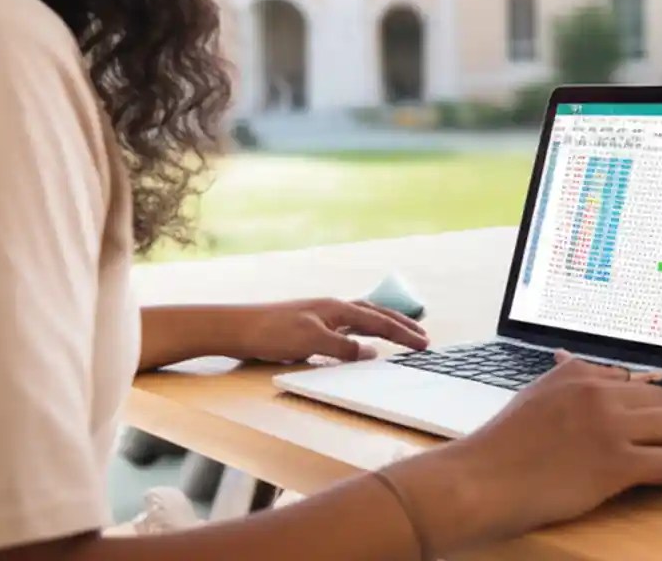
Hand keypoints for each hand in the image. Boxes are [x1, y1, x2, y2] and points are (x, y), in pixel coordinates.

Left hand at [237, 298, 428, 362]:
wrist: (236, 328)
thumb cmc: (271, 333)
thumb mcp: (311, 342)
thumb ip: (344, 347)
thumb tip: (372, 353)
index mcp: (337, 309)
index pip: (379, 322)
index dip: (403, 334)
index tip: (424, 344)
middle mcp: (333, 308)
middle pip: (376, 314)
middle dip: (402, 326)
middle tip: (424, 338)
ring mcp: (322, 315)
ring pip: (363, 317)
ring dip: (385, 325)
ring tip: (402, 333)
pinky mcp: (311, 325)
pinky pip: (349, 325)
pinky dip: (365, 330)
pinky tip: (363, 339)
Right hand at [385, 353, 661, 553]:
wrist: (479, 480)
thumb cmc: (498, 449)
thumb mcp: (534, 399)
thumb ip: (565, 387)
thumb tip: (584, 379)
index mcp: (577, 374)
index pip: (634, 381)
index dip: (654, 404)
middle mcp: (598, 392)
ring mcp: (609, 426)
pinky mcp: (616, 463)